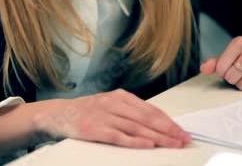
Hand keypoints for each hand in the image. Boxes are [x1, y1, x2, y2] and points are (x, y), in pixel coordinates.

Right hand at [33, 89, 191, 148]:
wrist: (57, 113)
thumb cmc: (86, 111)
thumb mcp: (109, 105)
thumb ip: (130, 112)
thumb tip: (157, 123)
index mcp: (120, 96)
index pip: (150, 110)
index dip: (168, 121)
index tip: (182, 131)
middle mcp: (113, 104)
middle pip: (147, 118)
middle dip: (168, 130)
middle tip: (183, 138)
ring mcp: (104, 116)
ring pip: (137, 127)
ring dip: (158, 137)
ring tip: (172, 143)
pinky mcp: (94, 129)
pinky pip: (119, 136)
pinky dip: (135, 141)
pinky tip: (148, 144)